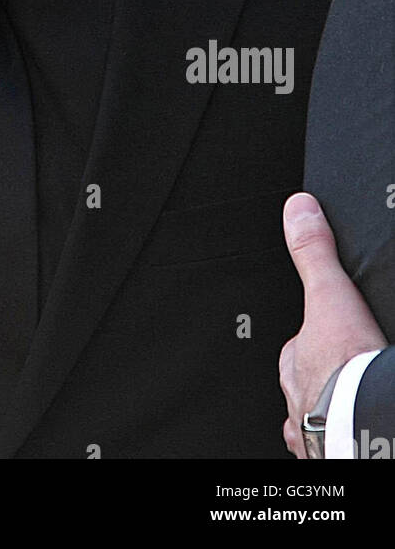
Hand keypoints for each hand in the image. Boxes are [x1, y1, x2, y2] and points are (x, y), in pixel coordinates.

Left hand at [279, 192, 385, 456]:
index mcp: (298, 359)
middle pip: (308, 381)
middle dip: (324, 377)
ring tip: (351, 406)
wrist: (363, 422)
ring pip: (317, 414)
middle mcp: (298, 396)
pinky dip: (341, 437)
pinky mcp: (333, 452)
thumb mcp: (331, 296)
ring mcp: (313, 428)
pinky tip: (352, 433)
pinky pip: (332, 444)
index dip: (317, 339)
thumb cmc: (348, 369)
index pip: (301, 345)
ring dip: (330, 410)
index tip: (335, 338)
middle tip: (348, 374)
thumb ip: (315, 253)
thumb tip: (298, 208)